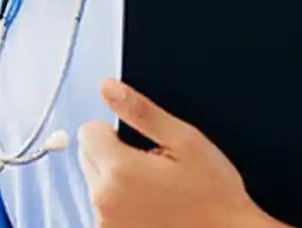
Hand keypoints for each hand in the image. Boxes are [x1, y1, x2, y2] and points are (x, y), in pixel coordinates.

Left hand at [77, 79, 288, 227]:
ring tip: (155, 189)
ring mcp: (106, 224)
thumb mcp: (184, 140)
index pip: (88, 132)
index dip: (116, 131)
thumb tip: (108, 87)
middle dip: (114, 155)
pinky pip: (105, 208)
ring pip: (96, 182)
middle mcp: (104, 201)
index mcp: (119, 171)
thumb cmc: (213, 193)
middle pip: (88, 157)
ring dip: (116, 180)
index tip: (143, 145)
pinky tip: (151, 207)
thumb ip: (140, 112)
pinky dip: (120, 204)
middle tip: (154, 166)